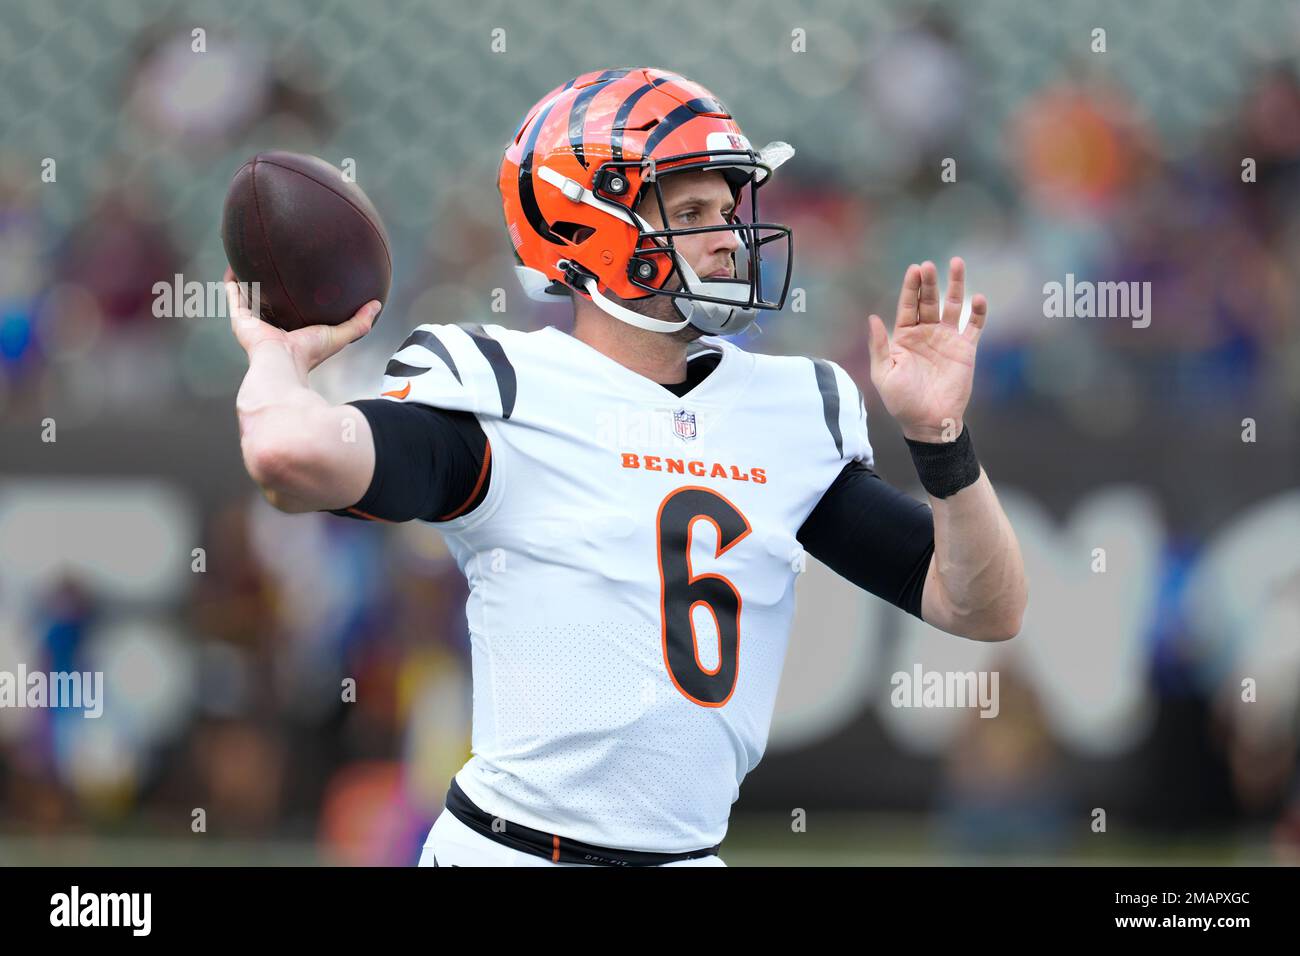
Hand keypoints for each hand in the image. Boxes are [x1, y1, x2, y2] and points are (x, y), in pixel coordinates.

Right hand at [224, 266, 380, 373]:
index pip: (294, 315)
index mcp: (291, 333)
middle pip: (269, 304)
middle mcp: (270, 328)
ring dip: (248, 281)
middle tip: (276, 268)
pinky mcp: (239, 318)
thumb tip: (377, 305)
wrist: (282, 364)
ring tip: (250, 261)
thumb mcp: (339, 335)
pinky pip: (234, 294)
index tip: (302, 285)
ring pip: (248, 297)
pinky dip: (232, 280)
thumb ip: (358, 323)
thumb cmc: (310, 354)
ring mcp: (253, 323)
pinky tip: (234, 263)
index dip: (296, 301)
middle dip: (271, 289)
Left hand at [866, 257, 986, 442]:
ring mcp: (947, 339)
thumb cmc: (902, 401)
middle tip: (929, 265)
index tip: (914, 269)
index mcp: (905, 337)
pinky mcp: (966, 349)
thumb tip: (873, 318)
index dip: (910, 287)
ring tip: (957, 263)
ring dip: (956, 285)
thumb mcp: (884, 374)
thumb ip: (879, 346)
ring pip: (953, 306)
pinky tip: (978, 298)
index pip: (907, 305)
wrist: (929, 421)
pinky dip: (978, 312)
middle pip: (929, 300)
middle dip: (929, 282)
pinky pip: (974, 326)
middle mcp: (926, 333)